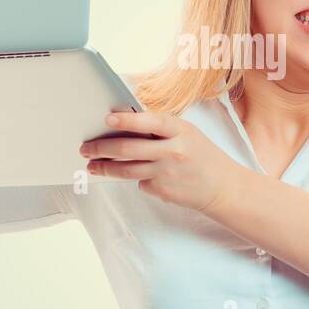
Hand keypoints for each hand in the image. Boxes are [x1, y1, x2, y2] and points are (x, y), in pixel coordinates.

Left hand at [79, 111, 245, 212]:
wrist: (222, 187)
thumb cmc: (201, 154)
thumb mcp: (187, 133)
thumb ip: (160, 128)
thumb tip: (124, 124)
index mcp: (180, 131)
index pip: (149, 122)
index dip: (126, 120)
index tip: (106, 118)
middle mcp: (173, 152)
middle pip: (128, 149)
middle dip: (101, 148)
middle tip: (85, 148)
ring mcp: (166, 173)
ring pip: (126, 170)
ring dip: (105, 168)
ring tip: (92, 166)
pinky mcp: (162, 191)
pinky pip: (139, 182)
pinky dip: (135, 178)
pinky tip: (139, 175)